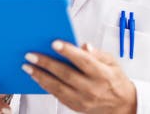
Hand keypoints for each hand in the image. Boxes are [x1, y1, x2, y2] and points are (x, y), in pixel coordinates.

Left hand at [22, 41, 136, 113]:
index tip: (54, 43)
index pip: (84, 61)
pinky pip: (58, 96)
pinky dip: (45, 86)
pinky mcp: (76, 107)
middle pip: (66, 74)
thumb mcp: (112, 62)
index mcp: (102, 74)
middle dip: (47, 63)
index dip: (69, 52)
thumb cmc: (115, 79)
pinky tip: (37, 77)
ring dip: (40, 76)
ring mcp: (83, 100)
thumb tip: (84, 45)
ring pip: (58, 88)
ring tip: (28, 66)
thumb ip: (97, 53)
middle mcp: (92, 88)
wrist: (121, 105)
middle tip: (31, 54)